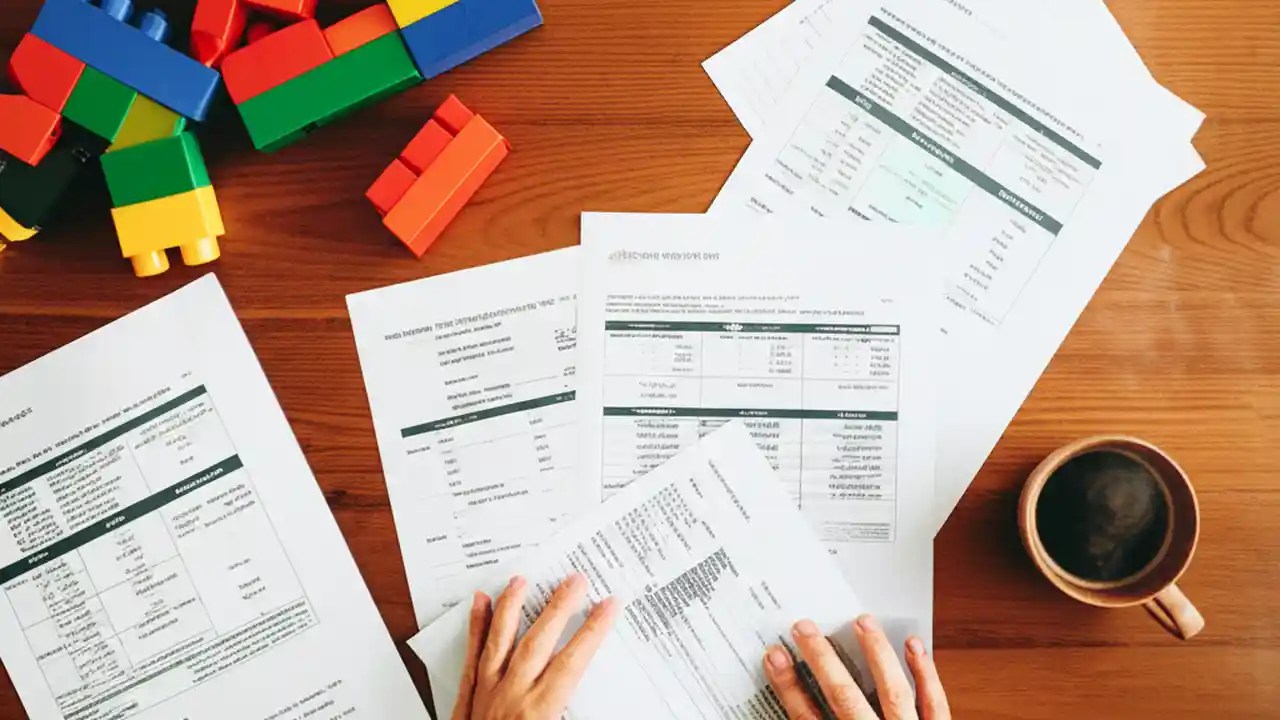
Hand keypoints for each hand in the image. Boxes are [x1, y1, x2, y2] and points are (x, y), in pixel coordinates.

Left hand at [452, 574, 618, 719]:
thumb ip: (577, 714)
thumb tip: (612, 705)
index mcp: (540, 712)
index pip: (573, 661)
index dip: (593, 631)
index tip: (609, 605)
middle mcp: (512, 695)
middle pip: (538, 641)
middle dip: (559, 607)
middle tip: (575, 579)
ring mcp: (486, 693)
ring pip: (500, 640)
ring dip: (512, 607)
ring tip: (521, 580)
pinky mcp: (467, 699)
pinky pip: (472, 656)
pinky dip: (476, 628)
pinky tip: (480, 604)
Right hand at [763, 614, 949, 719]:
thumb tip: (791, 704)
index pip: (809, 718)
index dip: (790, 687)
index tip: (775, 658)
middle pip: (845, 698)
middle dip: (823, 660)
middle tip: (805, 628)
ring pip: (893, 692)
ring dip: (876, 654)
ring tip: (863, 621)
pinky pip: (934, 703)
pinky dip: (925, 672)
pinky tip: (913, 644)